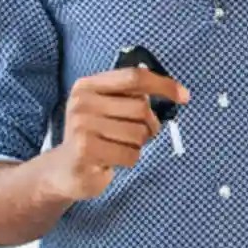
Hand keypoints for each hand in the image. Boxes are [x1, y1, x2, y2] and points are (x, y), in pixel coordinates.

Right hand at [47, 67, 189, 201]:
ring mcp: (81, 126)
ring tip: (119, 146)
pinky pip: (130, 154)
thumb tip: (177, 91)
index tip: (184, 96)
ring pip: (139, 134)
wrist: (62, 170)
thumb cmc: (94, 135)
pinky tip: (113, 159)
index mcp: (87, 85)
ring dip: (138, 144)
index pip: (134, 77)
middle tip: (138, 134)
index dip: (163, 85)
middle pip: (141, 108)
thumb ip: (131, 95)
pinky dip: (130, 159)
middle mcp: (82, 102)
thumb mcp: (105, 108)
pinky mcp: (85, 151)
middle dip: (150, 125)